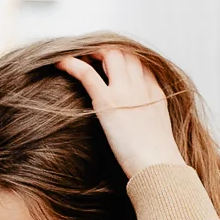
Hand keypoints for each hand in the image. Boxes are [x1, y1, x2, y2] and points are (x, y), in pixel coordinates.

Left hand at [57, 46, 184, 180]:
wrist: (160, 168)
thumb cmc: (159, 162)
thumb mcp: (160, 134)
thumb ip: (148, 120)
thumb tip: (137, 127)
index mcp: (154, 94)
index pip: (140, 64)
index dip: (124, 59)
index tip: (108, 63)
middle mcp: (141, 87)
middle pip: (125, 54)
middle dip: (106, 51)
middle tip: (88, 57)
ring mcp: (125, 92)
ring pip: (109, 55)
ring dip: (91, 52)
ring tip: (75, 56)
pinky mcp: (108, 103)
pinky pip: (87, 74)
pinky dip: (72, 64)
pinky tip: (60, 62)